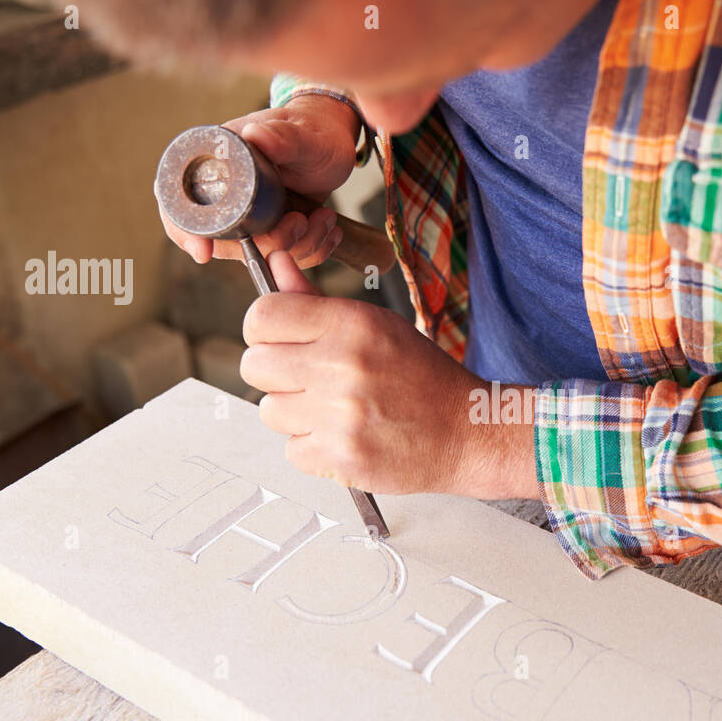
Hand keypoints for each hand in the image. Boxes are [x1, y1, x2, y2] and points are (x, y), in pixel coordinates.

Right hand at [158, 94, 359, 267]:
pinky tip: (327, 228)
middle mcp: (228, 194)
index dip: (185, 231)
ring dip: (298, 245)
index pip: (181, 204)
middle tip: (299, 220)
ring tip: (322, 218)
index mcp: (217, 164)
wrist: (333, 140)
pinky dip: (311, 249)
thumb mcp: (303, 134)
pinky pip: (286, 257)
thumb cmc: (313, 129)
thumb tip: (256, 133)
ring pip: (261, 254)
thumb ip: (283, 136)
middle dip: (268, 243)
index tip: (204, 251)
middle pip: (226, 243)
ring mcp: (250, 217)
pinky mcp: (273, 231)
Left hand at [240, 252, 536, 498]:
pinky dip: (312, 447)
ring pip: (269, 411)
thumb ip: (317, 301)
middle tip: (305, 379)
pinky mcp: (340, 456)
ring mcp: (339, 415)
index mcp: (351, 324)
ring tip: (332, 409)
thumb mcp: (378, 325)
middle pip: (253, 365)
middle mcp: (342, 366)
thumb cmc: (424, 378)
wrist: (467, 433)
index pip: (262, 316)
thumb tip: (275, 264)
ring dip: (293, 413)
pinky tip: (344, 435)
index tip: (277, 340)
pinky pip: (291, 449)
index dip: (262, 329)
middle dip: (274, 373)